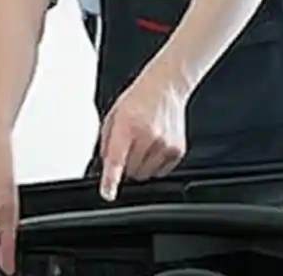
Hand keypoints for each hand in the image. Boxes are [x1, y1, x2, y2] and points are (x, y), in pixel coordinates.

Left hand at [98, 65, 189, 201]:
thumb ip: (105, 141)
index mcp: (127, 124)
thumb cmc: (137, 99)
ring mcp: (165, 144)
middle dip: (125, 165)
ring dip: (139, 166)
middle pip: (130, 171)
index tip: (108, 193)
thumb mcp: (113, 115)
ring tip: (141, 144)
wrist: (166, 88)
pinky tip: (153, 146)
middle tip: (128, 147)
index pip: (116, 158)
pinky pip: (160, 172)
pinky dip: (153, 165)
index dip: (111, 179)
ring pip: (145, 174)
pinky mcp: (177, 150)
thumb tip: (104, 166)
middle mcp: (148, 135)